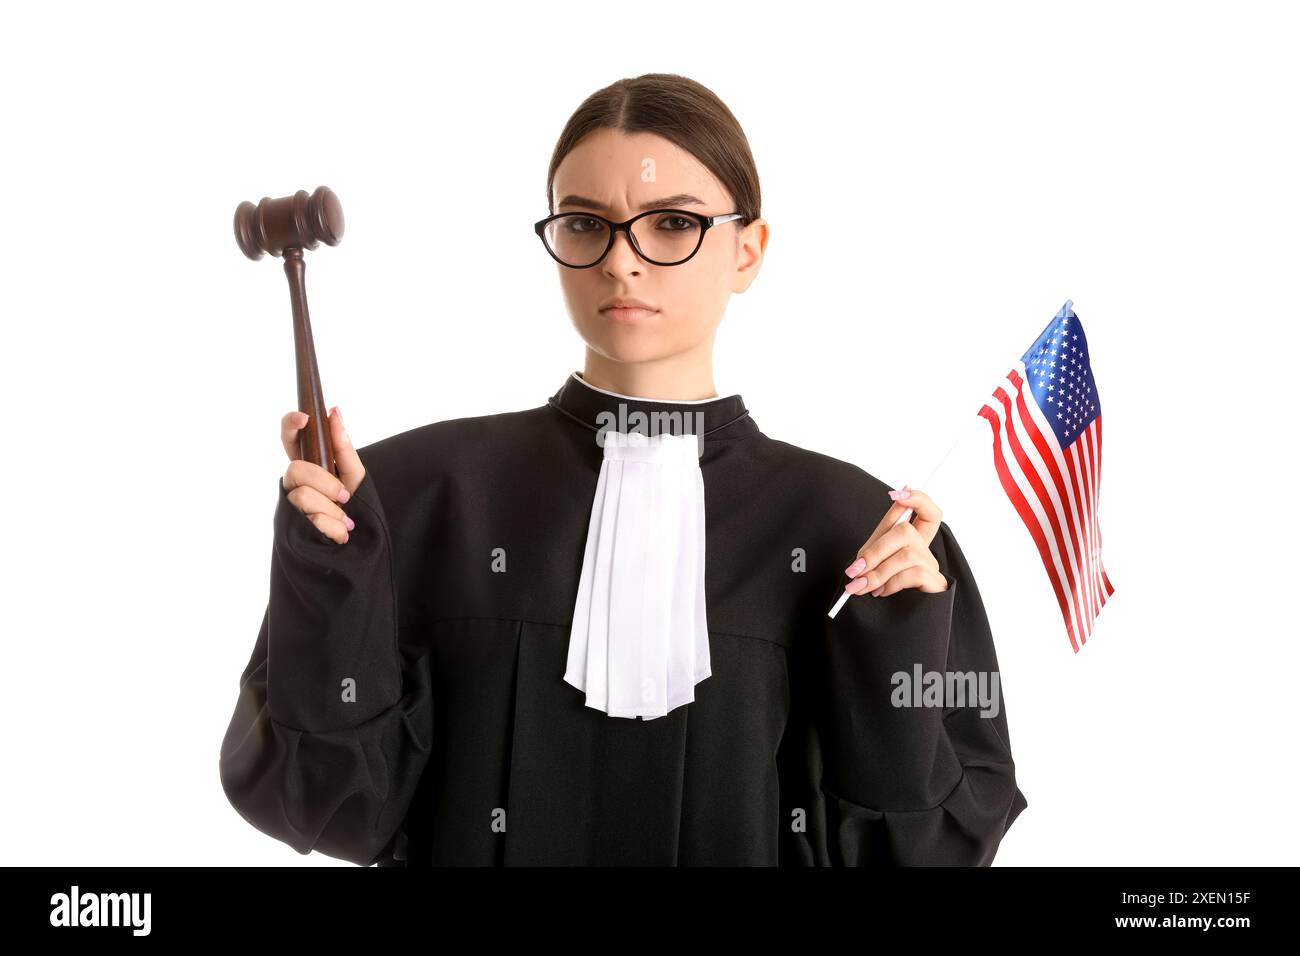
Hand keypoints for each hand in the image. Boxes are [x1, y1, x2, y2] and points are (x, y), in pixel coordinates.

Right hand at [279, 406, 365, 544]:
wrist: (358, 538)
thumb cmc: (351, 502)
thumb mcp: (354, 473)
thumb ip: (343, 447)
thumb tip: (334, 412)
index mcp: (307, 464)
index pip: (289, 438)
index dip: (290, 424)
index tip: (304, 418)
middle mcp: (294, 482)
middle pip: (295, 469)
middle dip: (326, 483)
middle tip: (344, 495)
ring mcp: (290, 504)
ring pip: (303, 496)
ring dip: (333, 509)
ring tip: (345, 519)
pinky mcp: (293, 527)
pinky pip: (312, 521)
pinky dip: (335, 528)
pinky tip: (340, 531)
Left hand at [842, 485, 948, 597]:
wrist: (894, 627)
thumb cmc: (883, 593)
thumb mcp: (874, 566)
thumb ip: (874, 548)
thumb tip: (869, 542)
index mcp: (912, 542)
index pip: (926, 511)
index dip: (917, 498)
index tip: (896, 492)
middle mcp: (925, 550)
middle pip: (906, 531)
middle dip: (875, 550)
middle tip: (855, 571)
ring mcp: (932, 566)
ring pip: (906, 554)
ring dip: (878, 571)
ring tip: (863, 587)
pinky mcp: (937, 583)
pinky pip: (913, 573)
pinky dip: (891, 583)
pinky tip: (881, 593)